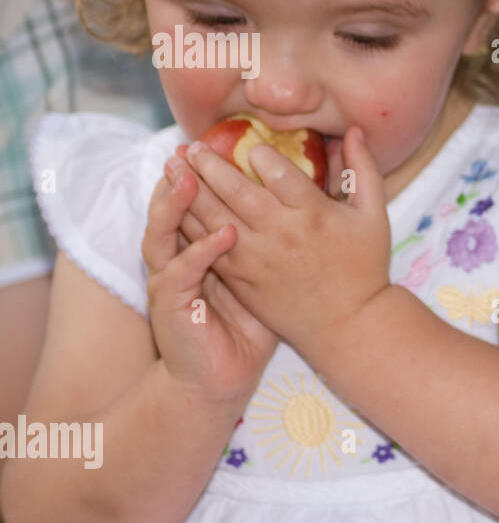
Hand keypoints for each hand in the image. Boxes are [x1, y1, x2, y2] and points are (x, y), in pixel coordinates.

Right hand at [142, 158, 279, 403]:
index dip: (202, 177)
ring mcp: (171, 280)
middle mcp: (180, 259)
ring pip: (164, 233)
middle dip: (182, 178)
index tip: (221, 146)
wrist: (224, 377)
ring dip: (175, 204)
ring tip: (192, 177)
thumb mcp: (267, 276)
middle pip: (175, 210)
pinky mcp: (172, 304)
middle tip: (194, 147)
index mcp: (201, 249)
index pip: (195, 205)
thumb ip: (278, 238)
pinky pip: (181, 271)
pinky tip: (224, 233)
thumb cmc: (249, 327)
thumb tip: (309, 205)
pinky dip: (200, 251)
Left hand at [172, 125, 391, 358]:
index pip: (279, 172)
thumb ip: (363, 169)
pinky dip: (189, 225)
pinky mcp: (242, 279)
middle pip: (236, 190)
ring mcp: (257, 258)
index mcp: (314, 214)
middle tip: (194, 145)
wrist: (348, 325)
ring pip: (214, 217)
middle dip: (210, 164)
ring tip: (174, 166)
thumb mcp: (374, 215)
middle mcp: (281, 234)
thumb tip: (356, 129)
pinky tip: (176, 208)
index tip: (250, 144)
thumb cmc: (366, 267)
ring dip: (189, 189)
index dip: (259, 154)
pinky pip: (208, 247)